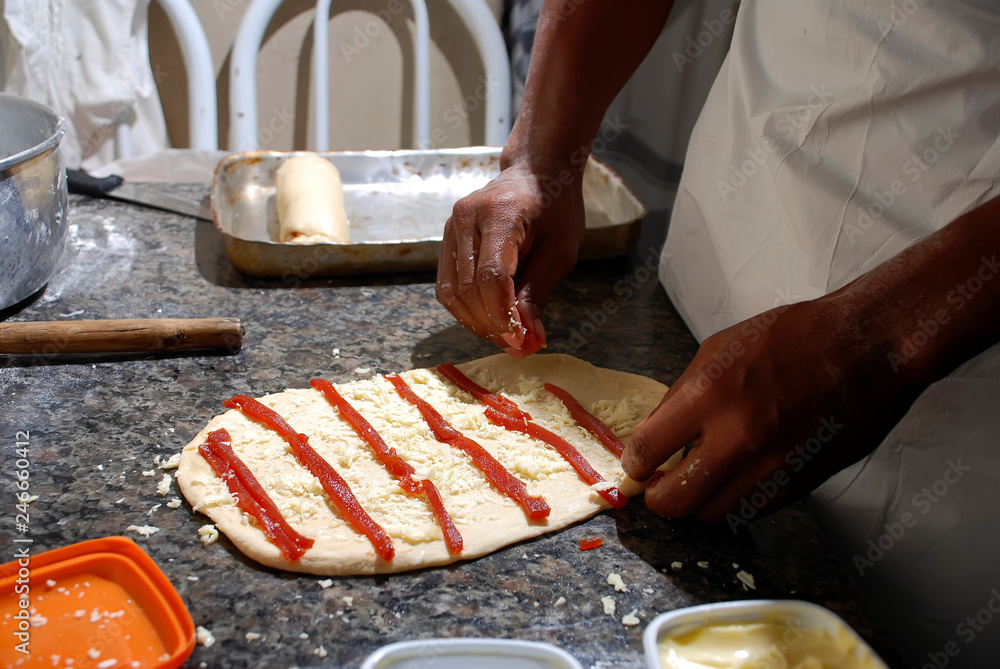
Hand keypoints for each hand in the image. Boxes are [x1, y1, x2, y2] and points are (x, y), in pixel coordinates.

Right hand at [436, 160, 585, 356]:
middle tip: (518, 346)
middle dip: (492, 325)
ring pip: (451, 292)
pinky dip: (467, 309)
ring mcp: (451, 227)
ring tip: (505, 335)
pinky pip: (448, 285)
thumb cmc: (555, 208)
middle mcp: (466, 218)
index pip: (491, 276)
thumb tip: (526, 339)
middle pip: (468, 289)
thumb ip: (537, 294)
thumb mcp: (559, 252)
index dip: (502, 315)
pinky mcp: (448, 238)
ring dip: (477, 322)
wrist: (537, 171)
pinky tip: (490, 318)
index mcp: (499, 214)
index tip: (520, 341)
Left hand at [621, 295, 921, 525]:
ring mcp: (772, 467)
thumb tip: (655, 435)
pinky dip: (735, 501)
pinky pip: (751, 512)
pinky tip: (736, 478)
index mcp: (710, 395)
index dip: (635, 462)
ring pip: (713, 516)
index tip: (639, 463)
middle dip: (660, 497)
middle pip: (675, 502)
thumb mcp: (720, 348)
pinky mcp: (800, 485)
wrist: (869, 346)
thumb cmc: (795, 337)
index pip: (647, 450)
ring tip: (701, 481)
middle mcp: (738, 438)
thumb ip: (682, 395)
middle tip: (661, 484)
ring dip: (699, 503)